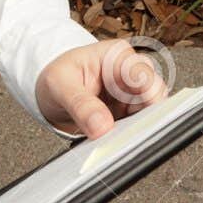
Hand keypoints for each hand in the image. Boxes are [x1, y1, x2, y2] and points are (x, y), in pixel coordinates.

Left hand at [36, 38, 169, 139]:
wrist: (48, 91)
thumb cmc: (55, 77)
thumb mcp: (59, 85)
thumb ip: (80, 104)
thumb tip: (102, 126)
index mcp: (117, 56)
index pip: (143, 75)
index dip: (150, 97)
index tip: (144, 121)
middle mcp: (131, 74)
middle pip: (154, 97)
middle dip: (145, 119)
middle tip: (128, 139)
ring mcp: (132, 96)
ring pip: (150, 116)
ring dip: (136, 132)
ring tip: (116, 144)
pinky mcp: (128, 115)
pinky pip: (137, 129)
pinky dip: (128, 139)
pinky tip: (114, 146)